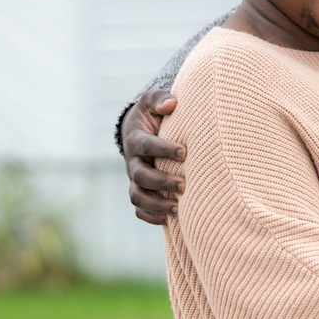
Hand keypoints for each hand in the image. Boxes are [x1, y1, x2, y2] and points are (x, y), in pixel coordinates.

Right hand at [124, 89, 185, 223]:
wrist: (142, 129)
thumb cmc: (154, 113)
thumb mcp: (153, 100)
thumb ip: (160, 99)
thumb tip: (171, 104)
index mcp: (136, 138)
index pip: (146, 146)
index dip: (164, 150)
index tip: (184, 152)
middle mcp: (133, 161)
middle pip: (141, 176)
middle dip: (161, 182)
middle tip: (184, 185)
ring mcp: (135, 178)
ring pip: (138, 196)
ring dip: (157, 204)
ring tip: (179, 209)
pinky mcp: (140, 191)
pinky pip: (140, 209)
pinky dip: (153, 216)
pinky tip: (173, 219)